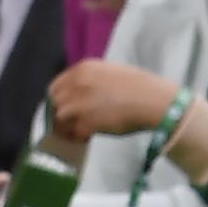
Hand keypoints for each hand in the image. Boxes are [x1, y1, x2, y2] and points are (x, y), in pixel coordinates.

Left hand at [43, 59, 180, 144]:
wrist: (153, 101)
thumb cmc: (139, 86)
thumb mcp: (110, 72)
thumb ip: (90, 79)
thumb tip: (81, 89)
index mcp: (83, 69)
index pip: (56, 85)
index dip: (59, 98)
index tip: (65, 107)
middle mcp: (76, 84)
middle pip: (54, 101)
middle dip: (60, 112)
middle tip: (69, 122)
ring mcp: (79, 104)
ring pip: (60, 118)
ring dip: (67, 126)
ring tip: (78, 131)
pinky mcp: (85, 122)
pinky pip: (73, 133)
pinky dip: (78, 137)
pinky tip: (87, 137)